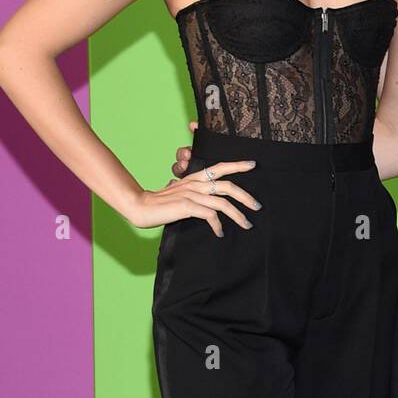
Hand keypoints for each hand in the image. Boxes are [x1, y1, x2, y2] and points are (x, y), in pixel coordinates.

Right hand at [126, 122, 259, 234]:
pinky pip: (211, 215)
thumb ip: (193, 193)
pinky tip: (219, 233)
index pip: (219, 167)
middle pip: (228, 186)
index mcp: (195, 178)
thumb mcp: (180, 193)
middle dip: (246, 196)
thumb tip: (208, 203)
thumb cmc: (160, 203)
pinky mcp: (187, 206)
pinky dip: (218, 225)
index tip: (252, 165)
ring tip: (247, 224)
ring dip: (238, 215)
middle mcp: (196, 184)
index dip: (237, 165)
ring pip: (223, 202)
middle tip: (257, 207)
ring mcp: (192, 194)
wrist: (140, 206)